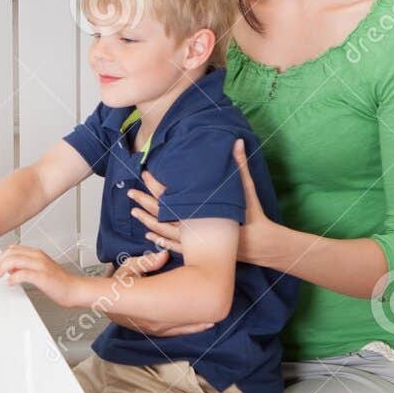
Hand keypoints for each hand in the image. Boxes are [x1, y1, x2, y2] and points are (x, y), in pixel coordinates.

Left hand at [0, 244, 89, 308]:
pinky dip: (13, 278)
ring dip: (3, 268)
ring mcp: (40, 266)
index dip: (2, 256)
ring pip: (15, 260)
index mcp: (37, 253)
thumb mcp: (40, 268)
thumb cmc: (58, 281)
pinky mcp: (42, 277)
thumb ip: (25, 265)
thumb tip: (10, 267)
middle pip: (11, 253)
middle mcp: (38, 257)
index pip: (13, 248)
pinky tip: (11, 282)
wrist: (74, 289)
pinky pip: (23, 274)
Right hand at [99, 249, 211, 336]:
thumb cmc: (117, 285)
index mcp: (146, 309)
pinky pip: (172, 332)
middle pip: (180, 324)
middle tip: (215, 317)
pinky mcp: (151, 330)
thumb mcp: (128, 269)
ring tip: (210, 323)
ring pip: (178, 330)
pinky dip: (185, 330)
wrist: (105, 301)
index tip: (204, 306)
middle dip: (197, 320)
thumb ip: (146, 262)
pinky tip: (195, 327)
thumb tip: (164, 257)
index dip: (192, 310)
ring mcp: (151, 329)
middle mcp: (151, 323)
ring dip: (193, 327)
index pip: (174, 311)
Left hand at [131, 142, 282, 266]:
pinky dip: (160, 240)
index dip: (157, 184)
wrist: (264, 246)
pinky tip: (149, 234)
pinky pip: (173, 245)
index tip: (145, 173)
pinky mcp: (198, 250)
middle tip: (130, 192)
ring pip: (165, 230)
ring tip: (133, 211)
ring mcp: (195, 240)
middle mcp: (194, 226)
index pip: (173, 194)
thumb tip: (237, 141)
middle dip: (145, 201)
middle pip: (163, 212)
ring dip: (148, 220)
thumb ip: (239, 165)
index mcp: (201, 209)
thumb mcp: (247, 189)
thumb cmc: (255, 217)